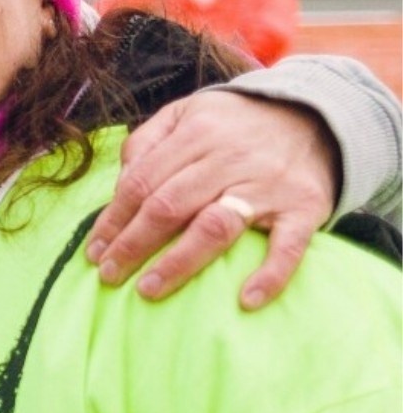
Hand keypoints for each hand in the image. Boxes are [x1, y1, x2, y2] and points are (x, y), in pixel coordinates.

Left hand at [86, 90, 340, 309]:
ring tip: (148, 290)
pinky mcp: (304, 207)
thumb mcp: (187, 112)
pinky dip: (270, 275)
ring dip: (178, 262)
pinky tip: (247, 301)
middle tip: (108, 276)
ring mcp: (267, 185)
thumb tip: (119, 183)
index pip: (141, 182)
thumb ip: (148, 141)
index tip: (94, 251)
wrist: (318, 114)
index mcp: (195, 134)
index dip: (113, 219)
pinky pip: (289, 246)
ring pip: (215, 226)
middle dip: (132, 244)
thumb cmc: (236, 123)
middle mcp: (228, 158)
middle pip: (168, 206)